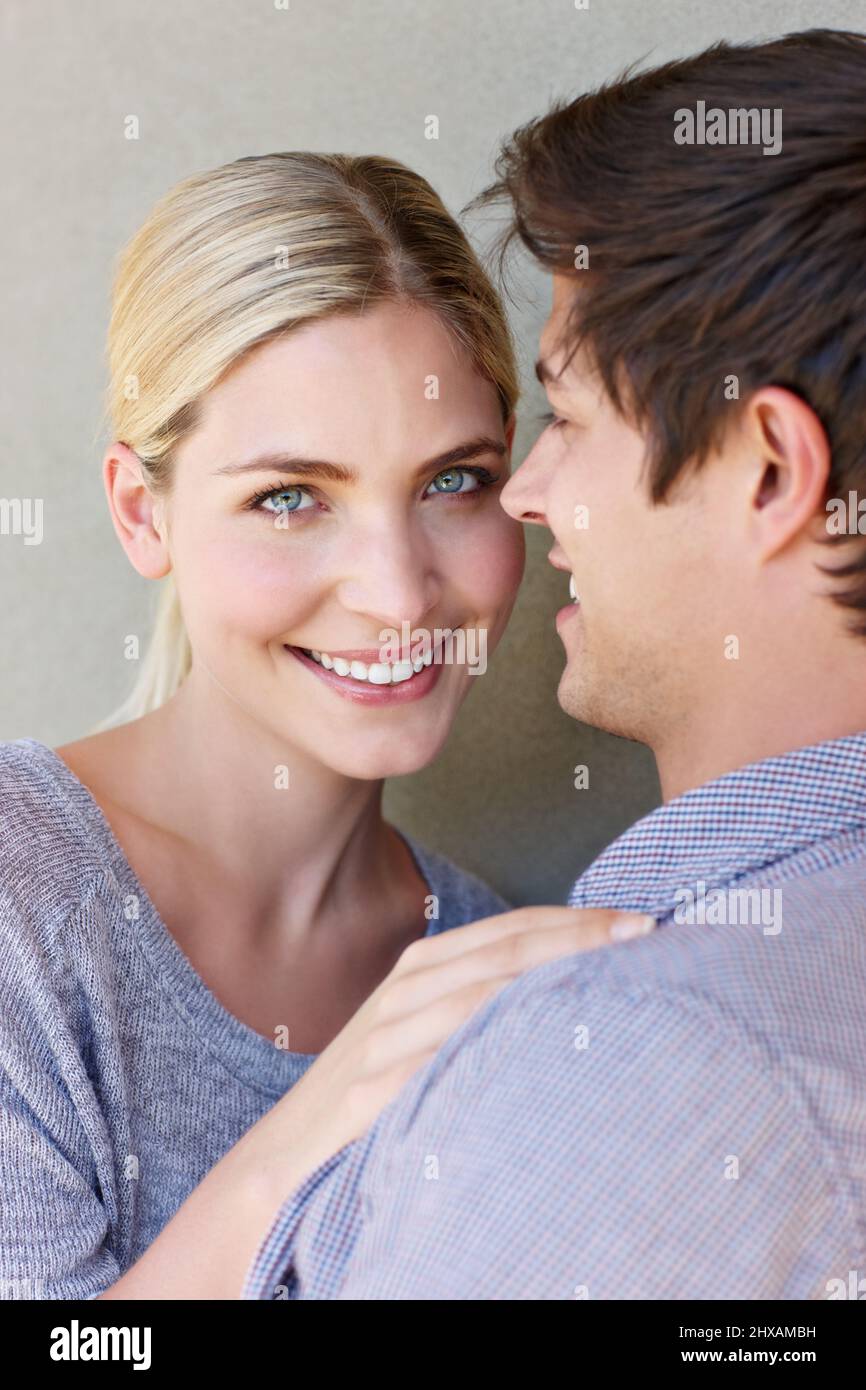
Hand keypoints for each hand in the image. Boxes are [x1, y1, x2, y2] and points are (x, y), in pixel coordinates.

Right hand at [269, 905, 654, 1179]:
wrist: (287, 1153)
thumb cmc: (372, 1087)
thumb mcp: (423, 1026)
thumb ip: (479, 997)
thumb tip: (570, 983)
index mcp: (422, 964)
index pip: (514, 927)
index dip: (578, 920)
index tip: (640, 922)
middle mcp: (407, 987)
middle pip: (509, 949)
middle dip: (582, 938)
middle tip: (647, 934)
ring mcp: (387, 1034)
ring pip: (485, 992)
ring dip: (555, 979)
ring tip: (618, 978)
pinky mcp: (372, 1087)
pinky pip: (445, 1054)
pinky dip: (497, 1038)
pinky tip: (548, 1040)